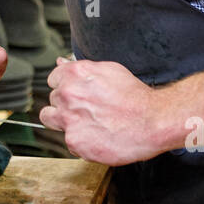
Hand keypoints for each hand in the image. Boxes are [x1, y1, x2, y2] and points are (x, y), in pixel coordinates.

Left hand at [40, 57, 160, 164]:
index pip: (53, 78)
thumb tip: (61, 62)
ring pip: (50, 119)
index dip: (65, 86)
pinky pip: (67, 140)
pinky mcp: (74, 140)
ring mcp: (69, 118)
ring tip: (86, 123)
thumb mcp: (109, 70)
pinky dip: (80, 141)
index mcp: (75, 74)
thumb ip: (80, 68)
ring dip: (64, 121)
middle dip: (66, 104)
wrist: (153, 122)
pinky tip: (97, 136)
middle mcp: (68, 94)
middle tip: (87, 110)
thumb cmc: (135, 97)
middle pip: (53, 99)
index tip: (76, 93)